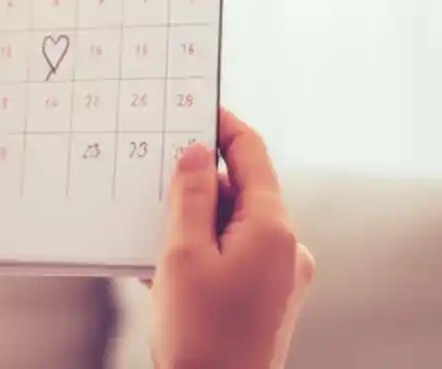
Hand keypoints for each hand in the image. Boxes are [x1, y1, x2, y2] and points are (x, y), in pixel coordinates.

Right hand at [151, 109, 314, 368]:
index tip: (193, 106)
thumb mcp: (182, 254)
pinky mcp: (269, 298)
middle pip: (241, 189)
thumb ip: (191, 194)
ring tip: (154, 237)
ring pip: (233, 224)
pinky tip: (167, 270)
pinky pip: (234, 255)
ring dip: (195, 221)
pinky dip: (203, 251)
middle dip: (198, 181)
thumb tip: (197, 151)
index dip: (222, 124)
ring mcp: (282, 275)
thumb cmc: (199, 335)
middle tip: (154, 174)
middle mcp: (287, 247)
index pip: (251, 152)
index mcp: (273, 228)